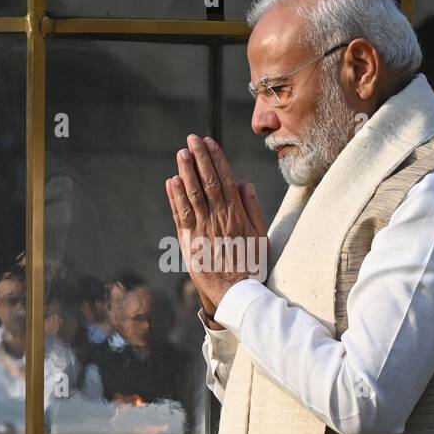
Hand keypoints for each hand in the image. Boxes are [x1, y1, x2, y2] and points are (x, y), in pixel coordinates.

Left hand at [165, 134, 267, 312]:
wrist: (236, 294)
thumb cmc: (251, 265)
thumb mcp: (261, 236)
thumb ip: (252, 208)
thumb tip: (243, 183)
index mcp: (237, 215)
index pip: (224, 180)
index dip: (216, 159)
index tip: (210, 143)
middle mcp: (218, 219)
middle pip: (207, 182)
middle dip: (200, 158)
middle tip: (192, 139)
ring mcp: (202, 230)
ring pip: (193, 195)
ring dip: (186, 172)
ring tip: (181, 153)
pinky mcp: (189, 242)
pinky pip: (181, 215)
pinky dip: (175, 197)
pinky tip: (172, 181)